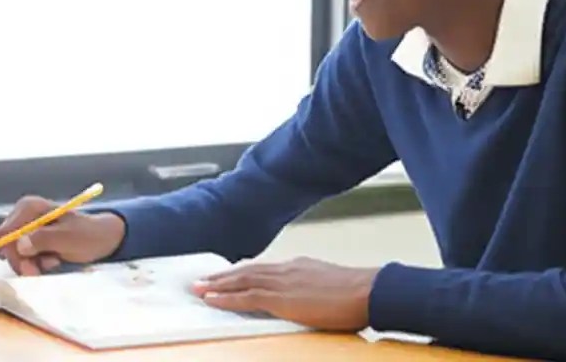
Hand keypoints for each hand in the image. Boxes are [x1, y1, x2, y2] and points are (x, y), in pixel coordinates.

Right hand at [0, 195, 124, 275]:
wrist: (101, 239)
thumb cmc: (87, 234)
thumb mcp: (68, 238)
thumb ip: (43, 239)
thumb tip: (20, 245)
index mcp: (28, 207)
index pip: (3, 234)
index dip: (12, 252)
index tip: (30, 265)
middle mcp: (22, 217)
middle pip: (4, 247)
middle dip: (23, 262)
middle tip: (42, 268)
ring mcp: (24, 230)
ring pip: (13, 256)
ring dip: (32, 264)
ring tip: (54, 261)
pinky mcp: (29, 243)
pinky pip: (22, 260)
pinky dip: (35, 265)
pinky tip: (52, 261)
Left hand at [191, 256, 379, 331]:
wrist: (368, 291)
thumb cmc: (359, 293)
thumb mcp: (331, 285)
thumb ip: (314, 289)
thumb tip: (308, 298)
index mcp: (298, 267)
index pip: (263, 269)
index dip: (242, 273)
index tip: (227, 275)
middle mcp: (286, 270)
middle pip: (246, 271)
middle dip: (222, 276)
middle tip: (200, 280)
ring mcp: (282, 283)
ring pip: (241, 281)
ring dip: (216, 285)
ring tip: (197, 288)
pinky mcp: (281, 299)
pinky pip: (246, 297)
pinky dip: (225, 298)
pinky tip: (211, 299)